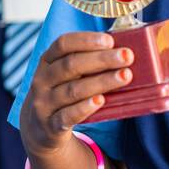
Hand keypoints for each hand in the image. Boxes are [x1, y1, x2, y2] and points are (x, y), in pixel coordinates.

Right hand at [18, 31, 133, 155]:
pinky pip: (67, 116)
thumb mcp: (67, 74)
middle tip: (128, 56)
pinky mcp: (50, 125)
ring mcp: (44, 103)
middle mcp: (42, 80)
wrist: (41, 128)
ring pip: (73, 90)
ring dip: (101, 81)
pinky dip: (84, 108)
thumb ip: (88, 62)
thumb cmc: (63, 92)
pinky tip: (101, 100)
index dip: (86, 40)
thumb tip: (122, 52)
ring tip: (125, 76)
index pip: (63, 44)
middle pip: (71, 65)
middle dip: (102, 59)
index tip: (110, 40)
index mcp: (47, 61)